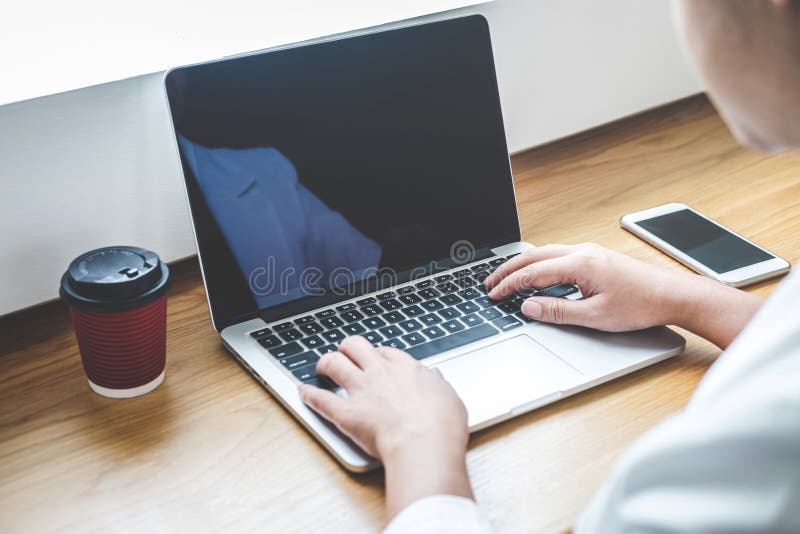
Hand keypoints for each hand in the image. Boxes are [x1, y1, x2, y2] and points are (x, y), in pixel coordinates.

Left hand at [299, 336, 472, 519]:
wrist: (424, 442)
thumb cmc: (441, 424)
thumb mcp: (449, 397)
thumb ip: (437, 385)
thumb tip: (435, 378)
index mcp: (406, 369)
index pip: (386, 352)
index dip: (377, 353)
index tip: (376, 358)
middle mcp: (380, 373)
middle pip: (356, 346)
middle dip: (347, 347)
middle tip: (345, 353)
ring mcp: (361, 391)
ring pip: (334, 364)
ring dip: (324, 362)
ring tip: (321, 366)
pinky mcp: (346, 413)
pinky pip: (321, 400)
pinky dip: (309, 395)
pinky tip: (302, 391)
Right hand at [484, 243, 762, 346]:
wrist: (673, 295)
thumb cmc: (640, 305)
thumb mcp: (595, 316)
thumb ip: (558, 311)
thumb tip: (528, 307)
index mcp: (580, 264)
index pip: (533, 272)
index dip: (509, 284)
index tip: (493, 295)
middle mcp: (582, 252)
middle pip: (534, 255)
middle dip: (508, 269)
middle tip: (489, 283)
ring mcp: (590, 252)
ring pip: (546, 252)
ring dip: (523, 264)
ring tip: (506, 276)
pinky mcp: (596, 256)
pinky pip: (559, 254)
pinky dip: (540, 262)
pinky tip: (537, 272)